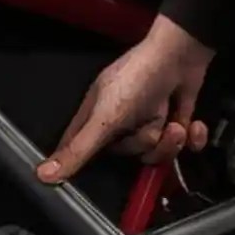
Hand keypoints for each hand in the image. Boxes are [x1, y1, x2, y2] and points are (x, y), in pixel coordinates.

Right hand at [37, 15, 214, 183]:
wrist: (181, 53)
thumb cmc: (137, 79)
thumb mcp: (105, 118)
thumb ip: (79, 149)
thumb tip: (42, 176)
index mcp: (97, 118)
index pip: (81, 149)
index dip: (82, 164)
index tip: (86, 181)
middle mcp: (121, 122)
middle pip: (128, 154)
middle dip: (145, 144)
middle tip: (153, 126)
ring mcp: (149, 121)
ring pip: (157, 152)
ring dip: (171, 141)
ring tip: (176, 124)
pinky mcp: (176, 120)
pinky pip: (184, 146)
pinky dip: (192, 138)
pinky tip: (192, 126)